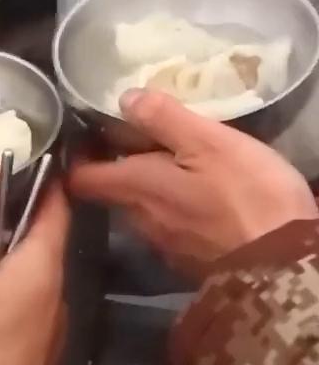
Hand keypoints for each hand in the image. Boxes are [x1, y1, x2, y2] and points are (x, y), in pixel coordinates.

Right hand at [0, 137, 68, 364]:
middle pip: (40, 233)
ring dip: (3, 241)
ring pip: (27, 266)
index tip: (22, 145)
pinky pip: (18, 295)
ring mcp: (43, 323)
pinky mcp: (25, 347)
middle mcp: (54, 290)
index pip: (55, 202)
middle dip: (13, 205)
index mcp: (45, 263)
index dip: (41, 172)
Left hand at [69, 90, 317, 276]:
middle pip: (114, 190)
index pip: (83, 178)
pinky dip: (175, 206)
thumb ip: (162, 118)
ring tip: (172, 158)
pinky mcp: (193, 260)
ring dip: (150, 185)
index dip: (78, 155)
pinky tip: (198, 190)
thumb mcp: (207, 141)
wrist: (287, 266)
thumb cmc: (246, 195)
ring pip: (143, 208)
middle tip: (139, 133)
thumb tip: (124, 98)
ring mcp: (168, 245)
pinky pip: (171, 226)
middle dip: (120, 164)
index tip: (88, 132)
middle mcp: (141, 221)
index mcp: (137, 188)